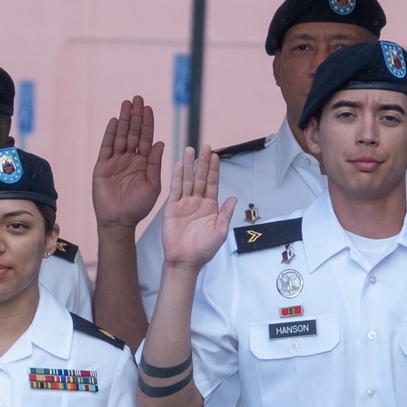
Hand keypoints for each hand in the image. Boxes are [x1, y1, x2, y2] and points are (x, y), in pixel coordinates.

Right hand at [92, 97, 164, 234]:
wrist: (120, 221)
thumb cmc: (139, 207)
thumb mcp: (153, 185)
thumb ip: (155, 164)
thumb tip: (161, 142)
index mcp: (144, 163)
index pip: (147, 138)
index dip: (148, 123)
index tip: (148, 108)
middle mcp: (130, 159)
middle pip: (134, 132)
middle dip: (136, 116)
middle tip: (138, 98)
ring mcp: (115, 161)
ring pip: (121, 136)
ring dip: (124, 120)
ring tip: (126, 104)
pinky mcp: (102, 166)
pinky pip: (107, 147)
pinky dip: (110, 134)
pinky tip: (114, 121)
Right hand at [160, 146, 232, 271]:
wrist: (185, 261)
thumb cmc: (203, 250)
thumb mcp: (220, 232)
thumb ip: (225, 214)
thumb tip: (234, 198)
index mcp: (210, 207)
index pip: (212, 183)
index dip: (214, 170)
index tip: (215, 156)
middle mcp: (197, 202)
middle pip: (200, 177)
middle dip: (203, 162)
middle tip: (205, 146)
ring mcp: (184, 204)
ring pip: (187, 180)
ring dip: (189, 165)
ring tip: (190, 150)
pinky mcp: (172, 208)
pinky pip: (175, 190)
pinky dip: (176, 177)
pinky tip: (178, 165)